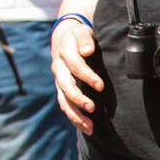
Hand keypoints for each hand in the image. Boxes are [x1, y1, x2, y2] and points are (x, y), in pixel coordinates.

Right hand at [51, 18, 102, 134]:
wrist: (63, 38)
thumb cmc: (78, 36)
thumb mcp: (82, 31)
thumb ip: (85, 39)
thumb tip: (87, 50)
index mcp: (64, 52)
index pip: (74, 65)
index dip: (86, 75)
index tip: (100, 85)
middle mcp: (59, 68)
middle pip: (65, 86)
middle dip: (78, 98)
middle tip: (92, 108)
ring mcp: (59, 80)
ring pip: (63, 100)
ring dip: (75, 114)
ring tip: (90, 127)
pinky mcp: (61, 89)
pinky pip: (65, 105)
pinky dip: (74, 118)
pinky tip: (87, 128)